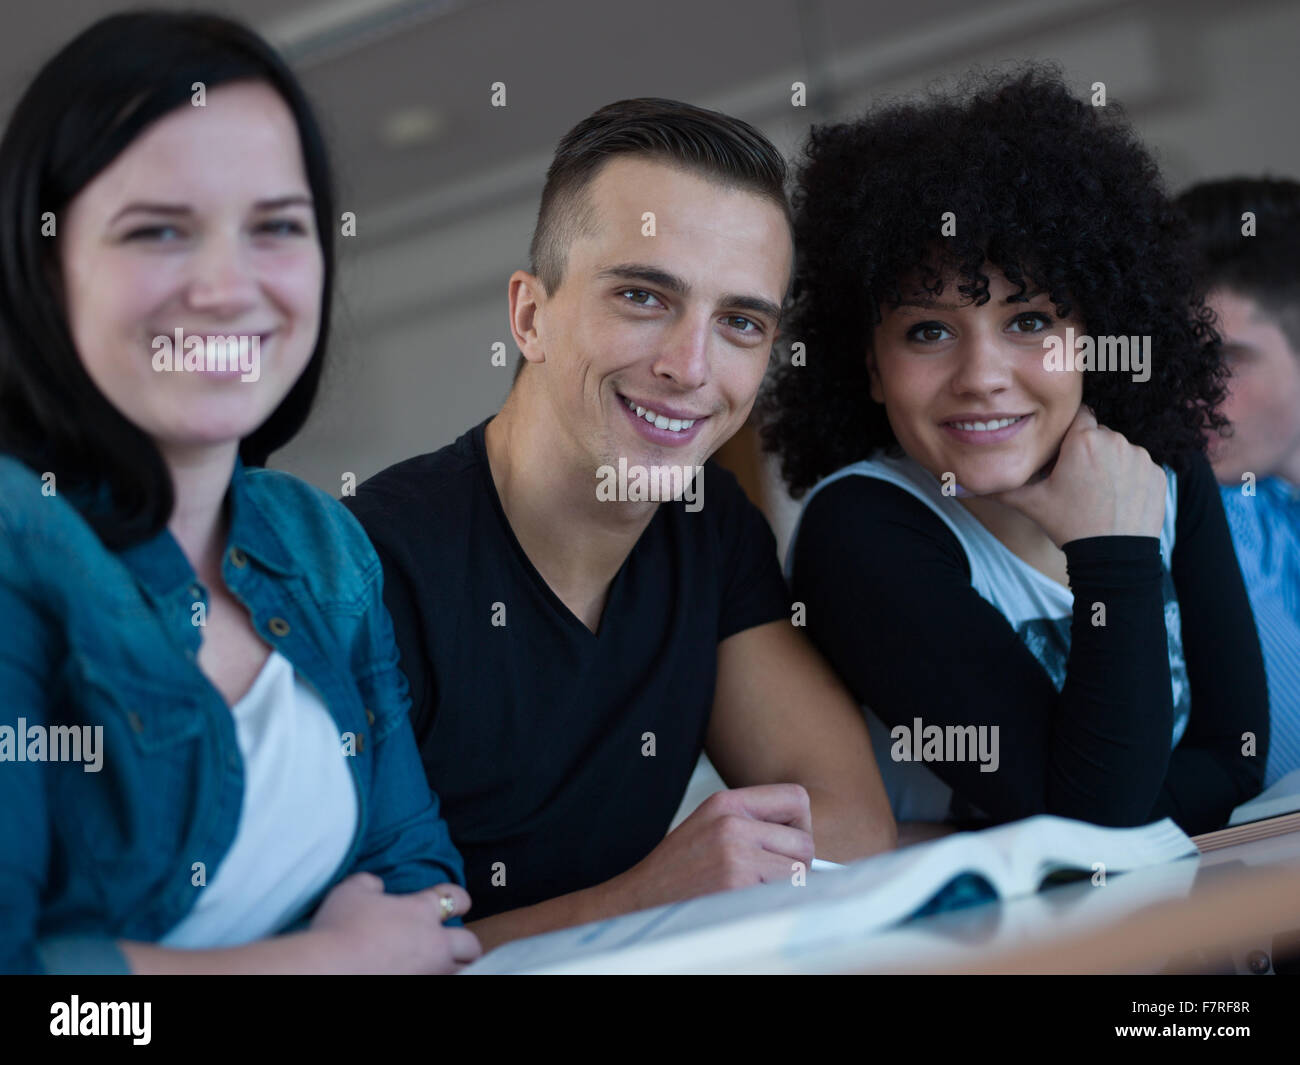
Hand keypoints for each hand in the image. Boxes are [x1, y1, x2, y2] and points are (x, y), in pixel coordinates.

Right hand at [308, 872, 480, 973]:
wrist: (326, 971)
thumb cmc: (337, 929)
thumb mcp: (350, 891)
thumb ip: (370, 883)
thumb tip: (377, 885)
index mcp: (421, 912)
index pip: (456, 897)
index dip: (458, 898)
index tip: (457, 902)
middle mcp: (433, 944)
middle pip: (470, 944)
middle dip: (466, 944)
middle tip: (454, 945)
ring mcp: (429, 973)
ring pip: (460, 972)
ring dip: (453, 968)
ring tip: (440, 967)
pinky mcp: (419, 989)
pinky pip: (439, 984)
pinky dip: (433, 979)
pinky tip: (421, 977)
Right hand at [613, 784, 814, 911]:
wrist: (638, 903)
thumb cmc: (679, 875)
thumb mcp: (710, 830)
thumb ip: (753, 826)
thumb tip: (808, 844)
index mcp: (725, 802)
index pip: (796, 798)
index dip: (799, 826)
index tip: (784, 847)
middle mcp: (731, 821)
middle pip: (805, 842)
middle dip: (796, 866)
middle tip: (765, 879)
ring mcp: (734, 851)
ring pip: (800, 872)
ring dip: (784, 889)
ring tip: (751, 892)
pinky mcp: (736, 882)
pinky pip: (785, 894)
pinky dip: (773, 904)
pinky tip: (744, 904)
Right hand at [990, 406, 1165, 546]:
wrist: (1114, 558)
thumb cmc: (1070, 526)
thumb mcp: (1030, 505)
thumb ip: (1001, 487)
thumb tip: (965, 484)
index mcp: (1082, 441)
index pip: (1077, 416)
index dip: (1068, 435)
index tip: (1064, 455)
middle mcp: (1115, 440)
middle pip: (1097, 435)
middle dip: (1088, 451)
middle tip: (1077, 481)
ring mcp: (1140, 457)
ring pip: (1119, 451)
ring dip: (1109, 465)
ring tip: (1099, 494)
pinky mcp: (1157, 473)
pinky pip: (1139, 467)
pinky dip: (1130, 479)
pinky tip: (1118, 501)